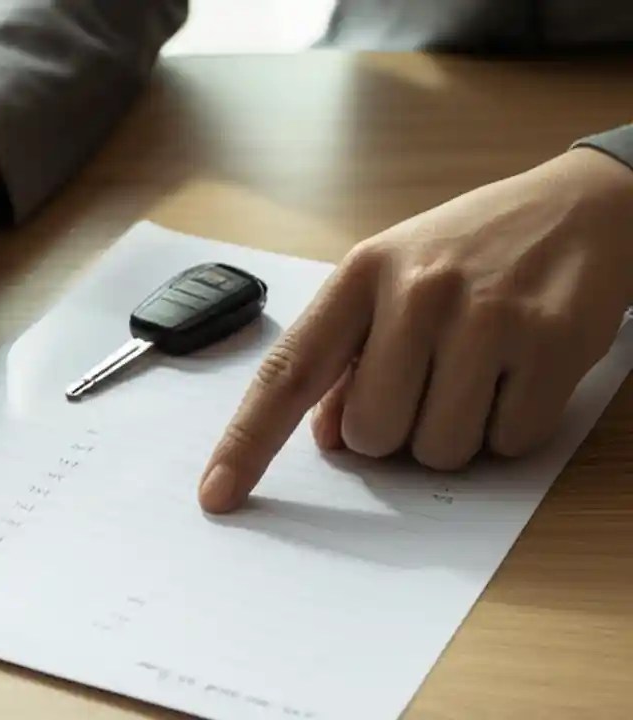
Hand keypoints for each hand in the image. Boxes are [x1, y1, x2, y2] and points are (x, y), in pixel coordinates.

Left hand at [199, 148, 632, 512]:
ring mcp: (487, 317)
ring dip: (454, 434)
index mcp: (361, 275)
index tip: (216, 494)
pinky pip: (507, 444)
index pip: (289, 372)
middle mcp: (418, 292)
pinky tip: (519, 373)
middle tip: (429, 380)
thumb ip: (348, 356)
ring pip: (439, 451)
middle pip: (372, 435)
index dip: (247, 442)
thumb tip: (327, 435)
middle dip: (395, 431)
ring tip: (478, 371)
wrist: (579, 207)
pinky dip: (510, 428)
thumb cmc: (468, 253)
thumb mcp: (391, 281)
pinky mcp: (551, 345)